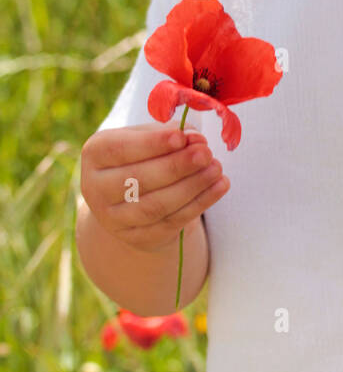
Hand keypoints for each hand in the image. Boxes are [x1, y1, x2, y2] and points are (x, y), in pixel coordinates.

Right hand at [80, 121, 229, 253]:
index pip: (120, 149)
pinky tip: (219, 186)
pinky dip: (199, 204)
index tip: (181, 137)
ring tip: (216, 169)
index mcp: (95, 155)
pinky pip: (171, 222)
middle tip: (206, 153)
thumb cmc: (143, 155)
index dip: (152, 144)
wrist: (132, 197)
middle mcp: (96, 189)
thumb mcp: (149, 137)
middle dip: (176, 166)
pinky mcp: (137, 238)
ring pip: (155, 206)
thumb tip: (196, 139)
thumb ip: (171, 133)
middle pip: (137, 180)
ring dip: (191, 187)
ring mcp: (114, 219)